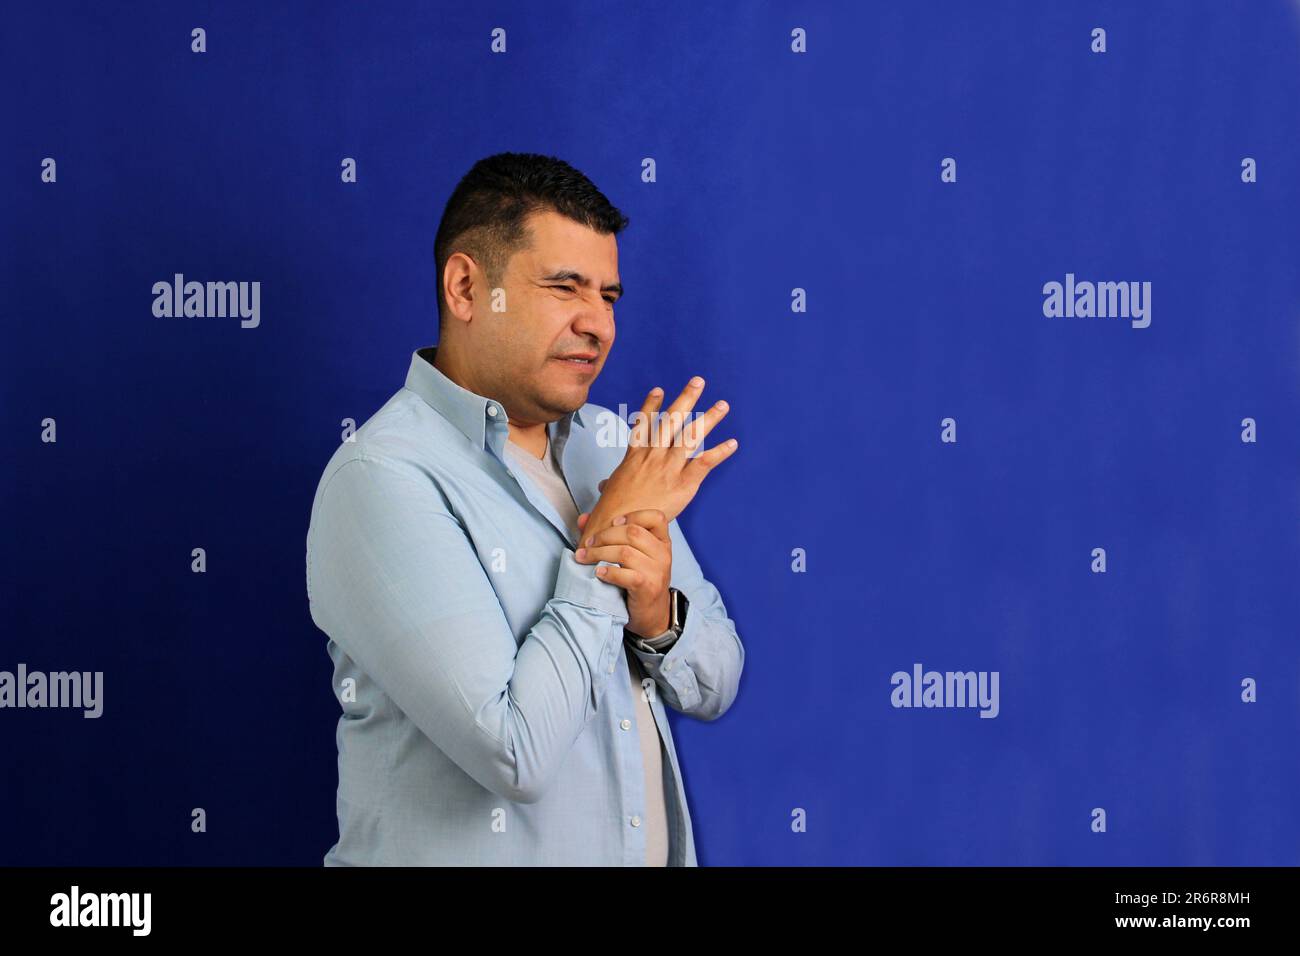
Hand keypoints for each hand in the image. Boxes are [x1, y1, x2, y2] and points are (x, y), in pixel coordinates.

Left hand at [574, 508, 672, 638]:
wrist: (653, 614)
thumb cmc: (640, 581)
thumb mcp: (635, 557)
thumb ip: (611, 535)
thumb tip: (582, 519)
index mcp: (662, 543)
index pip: (655, 518)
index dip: (632, 515)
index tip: (613, 523)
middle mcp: (663, 554)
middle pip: (632, 532)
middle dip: (605, 535)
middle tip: (588, 543)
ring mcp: (657, 571)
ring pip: (625, 552)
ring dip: (599, 553)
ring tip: (585, 557)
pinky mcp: (647, 587)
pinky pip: (624, 574)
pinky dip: (607, 572)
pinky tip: (598, 572)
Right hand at [581, 377, 737, 541]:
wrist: (619, 527)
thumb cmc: (612, 512)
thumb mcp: (609, 492)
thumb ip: (611, 484)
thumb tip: (604, 485)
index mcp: (635, 456)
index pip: (644, 425)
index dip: (651, 406)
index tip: (659, 389)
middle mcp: (653, 456)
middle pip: (671, 421)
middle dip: (686, 399)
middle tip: (698, 381)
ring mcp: (668, 468)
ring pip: (690, 436)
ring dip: (709, 419)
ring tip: (722, 405)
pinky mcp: (682, 484)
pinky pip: (704, 463)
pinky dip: (720, 452)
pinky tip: (733, 444)